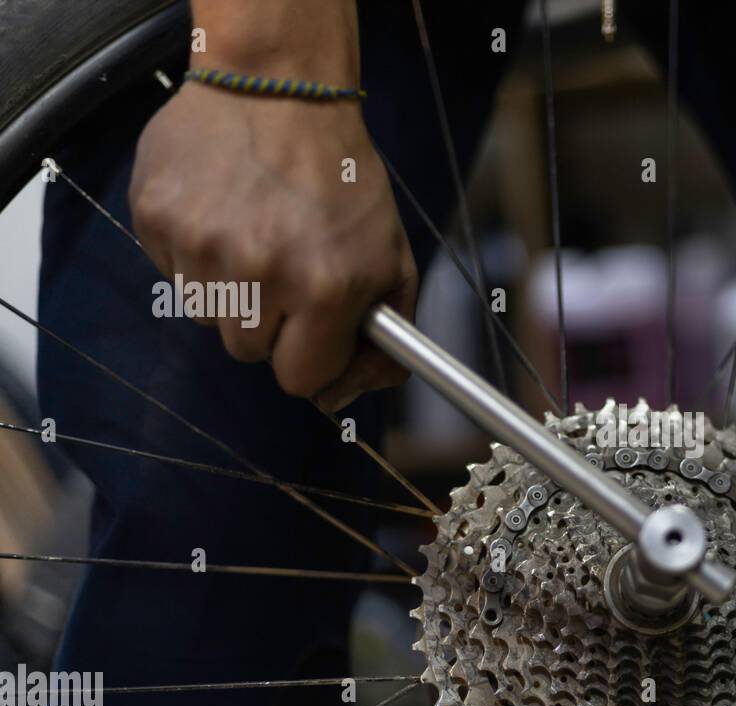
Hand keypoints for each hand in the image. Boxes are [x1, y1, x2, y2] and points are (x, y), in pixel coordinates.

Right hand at [128, 0, 415, 410]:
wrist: (278, 88)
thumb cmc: (343, 179)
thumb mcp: (391, 257)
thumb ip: (385, 338)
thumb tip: (341, 400)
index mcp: (325, 289)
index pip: (300, 380)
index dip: (310, 360)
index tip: (313, 336)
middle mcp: (259, 273)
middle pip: (248, 353)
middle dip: (271, 325)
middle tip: (284, 269)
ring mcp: (201, 246)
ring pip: (208, 318)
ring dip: (231, 293)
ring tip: (253, 234)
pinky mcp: (156, 218)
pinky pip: (172, 275)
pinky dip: (196, 257)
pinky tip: (221, 213)